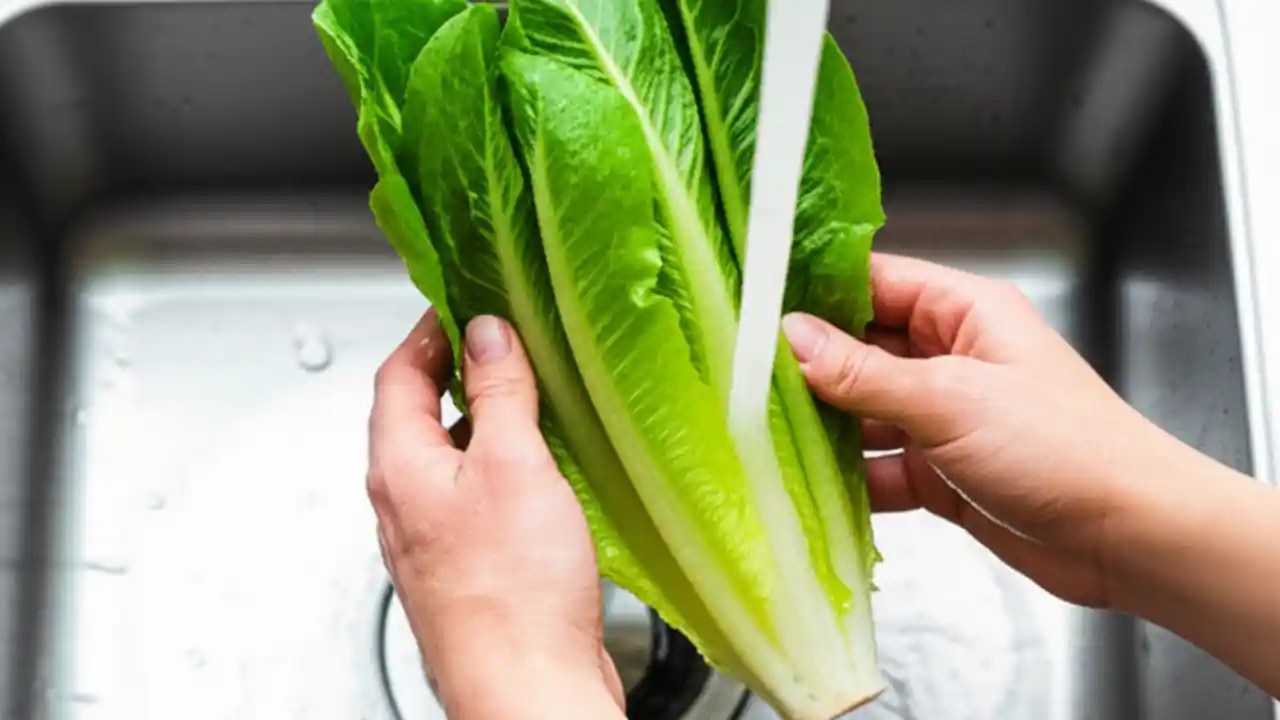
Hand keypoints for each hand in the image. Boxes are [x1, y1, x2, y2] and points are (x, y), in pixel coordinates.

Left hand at [367, 312, 624, 719]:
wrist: (526, 687)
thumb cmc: (511, 594)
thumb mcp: (512, 464)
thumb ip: (497, 393)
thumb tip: (486, 334)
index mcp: (399, 468)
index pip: (396, 373)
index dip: (428, 329)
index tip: (461, 301)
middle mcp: (405, 504)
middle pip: (416, 413)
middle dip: (456, 371)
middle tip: (500, 342)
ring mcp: (433, 539)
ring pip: (448, 457)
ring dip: (482, 420)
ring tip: (528, 398)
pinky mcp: (468, 568)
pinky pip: (475, 497)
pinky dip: (501, 467)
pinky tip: (540, 473)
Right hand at [782, 254, 1202, 608]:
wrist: (1129, 536)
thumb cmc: (1064, 448)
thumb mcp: (950, 399)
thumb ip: (864, 372)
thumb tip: (794, 336)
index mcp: (964, 313)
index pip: (874, 282)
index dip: (816, 291)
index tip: (756, 304)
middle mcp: (952, 358)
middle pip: (860, 349)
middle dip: (808, 366)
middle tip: (744, 376)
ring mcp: (945, 417)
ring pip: (864, 411)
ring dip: (824, 426)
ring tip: (763, 431)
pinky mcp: (942, 473)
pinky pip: (879, 466)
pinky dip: (850, 478)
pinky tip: (810, 485)